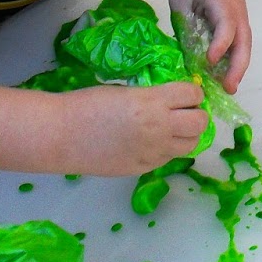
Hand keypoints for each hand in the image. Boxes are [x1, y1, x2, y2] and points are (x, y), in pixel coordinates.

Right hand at [58, 82, 208, 174]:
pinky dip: (168, 149)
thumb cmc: (88, 104)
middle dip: (197, 115)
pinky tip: (154, 142)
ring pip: (191, 145)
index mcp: (153, 102)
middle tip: (185, 111)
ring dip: (188, 135)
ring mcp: (152, 151)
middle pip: (200, 123)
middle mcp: (159, 127)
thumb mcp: (126, 92)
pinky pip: (168, 158)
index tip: (187, 94)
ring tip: (174, 128)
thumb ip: (152, 98)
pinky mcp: (143, 168)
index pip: (193, 95)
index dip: (193, 93)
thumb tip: (172, 101)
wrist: (62, 135)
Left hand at [169, 0, 251, 91]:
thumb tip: (187, 56)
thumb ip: (185, 27)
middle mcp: (237, 11)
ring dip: (239, 66)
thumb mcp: (180, 0)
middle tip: (227, 89)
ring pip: (245, 44)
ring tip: (229, 86)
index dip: (219, 46)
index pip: (226, 27)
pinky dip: (237, 56)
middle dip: (236, 67)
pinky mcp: (239, 17)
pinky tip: (226, 71)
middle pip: (244, 42)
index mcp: (221, 2)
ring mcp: (241, 14)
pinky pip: (241, 39)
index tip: (208, 62)